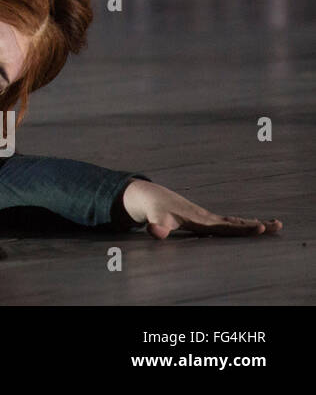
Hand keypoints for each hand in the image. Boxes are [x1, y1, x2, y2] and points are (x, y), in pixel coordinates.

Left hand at [121, 179, 281, 238]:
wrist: (150, 197)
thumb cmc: (154, 210)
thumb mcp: (155, 220)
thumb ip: (156, 227)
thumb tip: (155, 232)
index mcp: (201, 221)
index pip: (226, 226)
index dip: (242, 228)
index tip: (259, 227)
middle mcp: (207, 218)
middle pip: (236, 222)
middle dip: (256, 225)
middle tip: (278, 225)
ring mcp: (207, 217)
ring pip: (234, 221)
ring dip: (252, 224)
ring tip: (273, 225)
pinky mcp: (204, 218)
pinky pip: (227, 222)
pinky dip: (241, 223)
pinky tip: (250, 224)